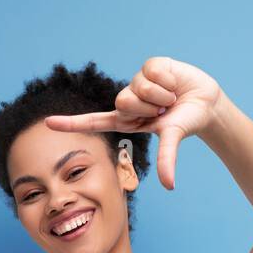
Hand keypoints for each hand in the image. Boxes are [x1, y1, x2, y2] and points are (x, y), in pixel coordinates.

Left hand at [44, 56, 223, 190]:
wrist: (205, 102)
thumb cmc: (185, 123)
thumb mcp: (172, 138)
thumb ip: (167, 160)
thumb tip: (169, 186)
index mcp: (126, 120)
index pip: (93, 121)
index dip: (71, 123)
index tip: (47, 124)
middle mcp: (128, 101)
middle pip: (123, 101)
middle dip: (149, 106)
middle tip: (163, 109)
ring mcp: (137, 82)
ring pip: (139, 86)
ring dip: (161, 93)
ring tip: (170, 97)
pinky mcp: (149, 66)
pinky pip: (152, 71)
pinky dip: (167, 79)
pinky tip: (173, 82)